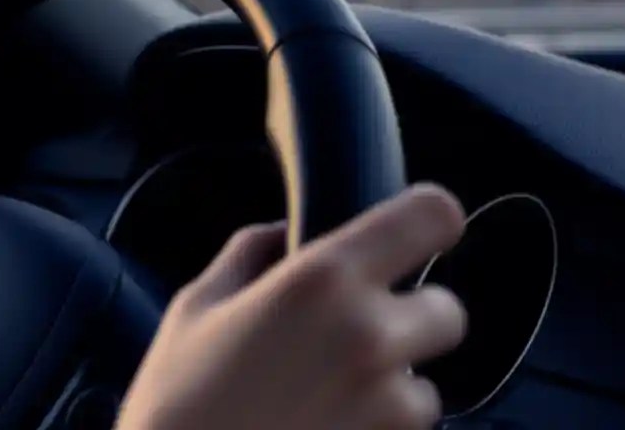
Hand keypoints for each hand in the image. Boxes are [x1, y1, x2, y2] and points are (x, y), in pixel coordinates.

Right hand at [117, 184, 467, 429]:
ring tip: (324, 399)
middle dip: (409, 320)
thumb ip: (251, 253)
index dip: (429, 218)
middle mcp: (367, 337)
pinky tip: (321, 428)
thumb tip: (283, 233)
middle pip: (447, 310)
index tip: (419, 231)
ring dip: (392, 387)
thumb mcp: (196, 306)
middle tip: (353, 337)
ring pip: (427, 385)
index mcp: (321, 281)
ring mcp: (387, 406)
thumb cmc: (176, 404)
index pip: (430, 216)